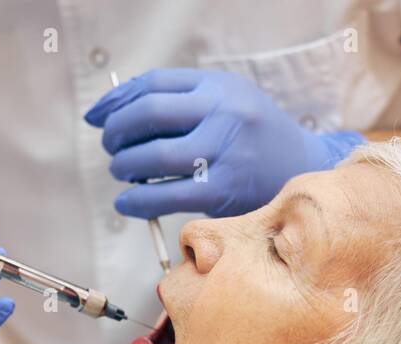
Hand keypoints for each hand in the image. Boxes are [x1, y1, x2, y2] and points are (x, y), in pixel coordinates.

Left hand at [84, 68, 364, 218]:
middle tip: (111, 147)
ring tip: (122, 171)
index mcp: (218, 86)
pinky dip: (140, 201)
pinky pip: (169, 196)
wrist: (303, 167)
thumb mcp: (225, 101)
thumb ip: (179, 101)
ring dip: (126, 166)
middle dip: (117, 132)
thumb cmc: (253, 135)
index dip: (116, 101)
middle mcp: (223, 113)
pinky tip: (128, 202)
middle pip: (149, 114)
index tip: (97, 117)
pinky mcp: (225, 191)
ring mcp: (225, 152)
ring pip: (156, 157)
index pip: (152, 85)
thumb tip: (112, 113)